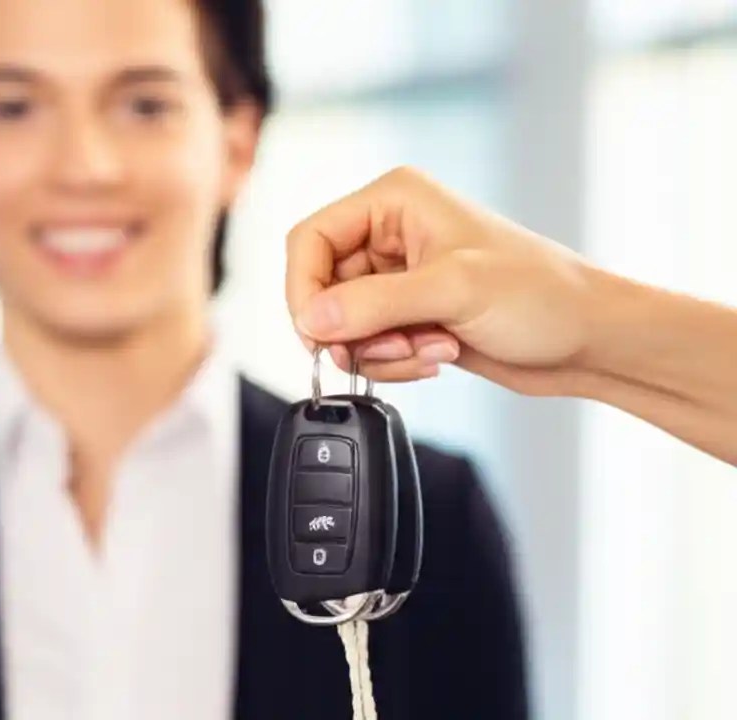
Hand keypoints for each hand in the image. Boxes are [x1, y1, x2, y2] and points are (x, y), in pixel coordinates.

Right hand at [285, 167, 597, 395]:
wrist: (588, 339)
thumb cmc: (542, 294)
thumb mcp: (452, 290)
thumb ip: (373, 304)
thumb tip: (310, 320)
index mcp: (394, 201)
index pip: (310, 240)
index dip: (304, 289)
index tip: (318, 333)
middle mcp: (389, 234)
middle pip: (321, 288)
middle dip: (352, 329)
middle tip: (386, 348)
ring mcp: (397, 278)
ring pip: (341, 324)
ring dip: (379, 350)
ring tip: (430, 347)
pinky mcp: (408, 315)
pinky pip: (367, 345)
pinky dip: (392, 361)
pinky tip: (438, 353)